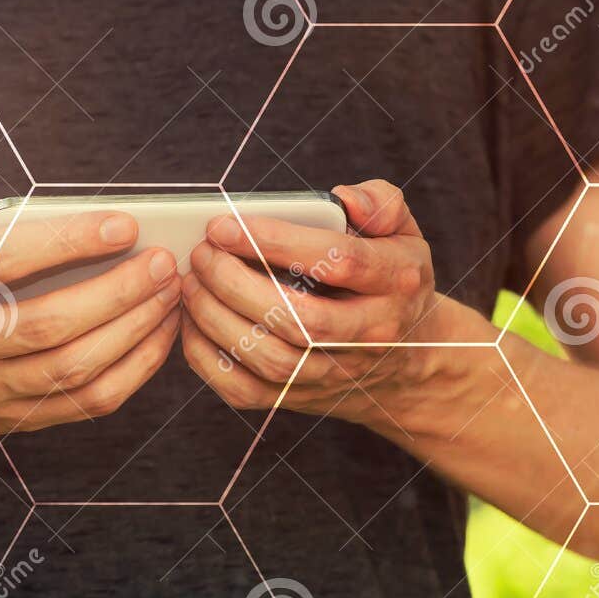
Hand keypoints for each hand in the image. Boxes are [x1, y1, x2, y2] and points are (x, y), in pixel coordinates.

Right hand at [0, 186, 180, 439]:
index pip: (1, 260)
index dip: (67, 242)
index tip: (124, 224)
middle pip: (47, 323)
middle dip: (116, 292)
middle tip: (163, 261)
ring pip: (73, 367)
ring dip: (134, 330)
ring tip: (171, 292)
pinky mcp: (18, 418)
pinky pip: (88, 400)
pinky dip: (135, 367)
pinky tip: (160, 332)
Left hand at [180, 179, 439, 423]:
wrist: (407, 361)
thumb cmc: (391, 280)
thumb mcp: (404, 233)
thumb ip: (380, 202)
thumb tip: (343, 198)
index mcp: (396, 283)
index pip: (338, 261)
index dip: (276, 242)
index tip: (224, 225)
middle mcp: (371, 334)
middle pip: (299, 318)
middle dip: (236, 283)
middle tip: (201, 253)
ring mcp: (336, 373)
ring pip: (270, 358)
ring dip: (217, 319)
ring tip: (191, 282)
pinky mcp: (301, 399)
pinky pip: (246, 389)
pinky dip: (208, 358)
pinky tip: (192, 320)